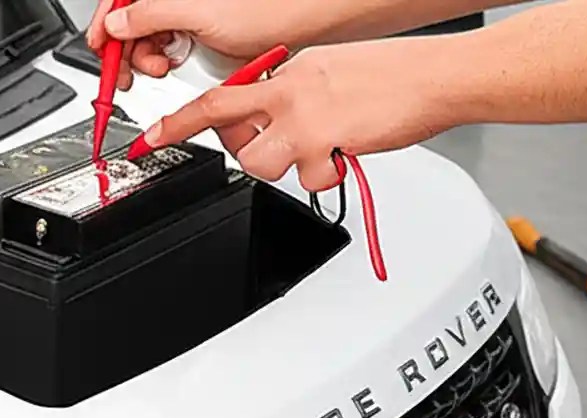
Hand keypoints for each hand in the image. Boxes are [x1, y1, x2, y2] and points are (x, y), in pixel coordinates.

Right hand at [85, 0, 287, 89]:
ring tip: (161, 67)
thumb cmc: (265, 8)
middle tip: (133, 71)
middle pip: (128, 19)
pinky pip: (164, 45)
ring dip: (145, 57)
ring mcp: (184, 11)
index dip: (102, 24)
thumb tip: (114, 24)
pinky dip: (162, 59)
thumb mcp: (196, 13)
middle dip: (126, 47)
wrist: (302, 22)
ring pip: (145, 35)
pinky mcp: (194, 29)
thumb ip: (149, 16)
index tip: (100, 49)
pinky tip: (171, 63)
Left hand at [140, 40, 455, 190]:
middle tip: (272, 144)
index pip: (218, 98)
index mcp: (286, 73)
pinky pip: (309, 180)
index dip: (179, 122)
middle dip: (242, 150)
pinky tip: (346, 156)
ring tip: (316, 150)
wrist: (434, 77)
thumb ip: (292, 89)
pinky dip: (327, 175)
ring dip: (285, 166)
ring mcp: (307, 124)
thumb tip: (271, 108)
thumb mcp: (327, 68)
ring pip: (262, 165)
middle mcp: (289, 96)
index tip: (151, 138)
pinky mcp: (329, 149)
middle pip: (232, 138)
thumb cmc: (392, 72)